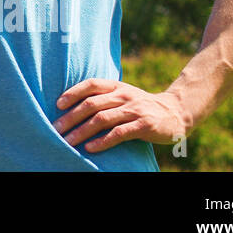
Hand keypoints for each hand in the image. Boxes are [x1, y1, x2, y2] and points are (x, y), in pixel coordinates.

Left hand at [53, 78, 190, 151]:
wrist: (176, 112)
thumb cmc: (141, 106)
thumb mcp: (124, 95)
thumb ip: (104, 98)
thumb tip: (72, 107)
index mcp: (116, 86)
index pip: (91, 84)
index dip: (73, 92)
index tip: (58, 105)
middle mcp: (124, 95)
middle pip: (91, 104)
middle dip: (71, 117)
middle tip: (55, 129)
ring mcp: (134, 110)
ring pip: (102, 119)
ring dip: (82, 131)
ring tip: (67, 141)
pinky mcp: (144, 126)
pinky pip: (119, 133)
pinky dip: (102, 141)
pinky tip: (90, 148)